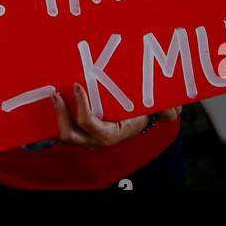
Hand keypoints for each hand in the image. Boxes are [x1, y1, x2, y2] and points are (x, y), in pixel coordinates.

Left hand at [50, 83, 178, 148]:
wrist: (136, 120)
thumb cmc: (141, 112)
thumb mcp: (154, 109)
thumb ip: (166, 110)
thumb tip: (173, 110)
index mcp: (110, 134)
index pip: (90, 124)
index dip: (82, 108)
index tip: (78, 86)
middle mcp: (94, 139)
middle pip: (70, 135)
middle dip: (61, 115)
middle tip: (56, 93)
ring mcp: (84, 138)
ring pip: (64, 133)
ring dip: (56, 115)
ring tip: (52, 94)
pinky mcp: (78, 132)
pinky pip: (63, 128)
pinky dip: (57, 116)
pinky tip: (53, 99)